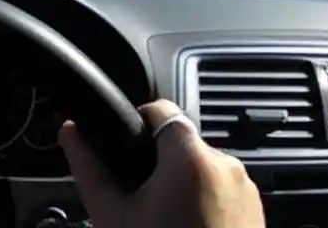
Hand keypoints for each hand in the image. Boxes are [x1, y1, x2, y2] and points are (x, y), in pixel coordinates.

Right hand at [59, 99, 264, 227]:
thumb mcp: (113, 214)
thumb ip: (89, 167)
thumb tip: (70, 132)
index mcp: (190, 159)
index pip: (159, 110)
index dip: (136, 125)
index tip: (125, 154)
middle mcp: (226, 166)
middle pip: (179, 143)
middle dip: (158, 165)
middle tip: (141, 202)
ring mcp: (247, 190)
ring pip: (201, 168)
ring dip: (181, 184)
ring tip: (165, 221)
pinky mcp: (257, 211)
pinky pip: (221, 190)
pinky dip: (203, 201)